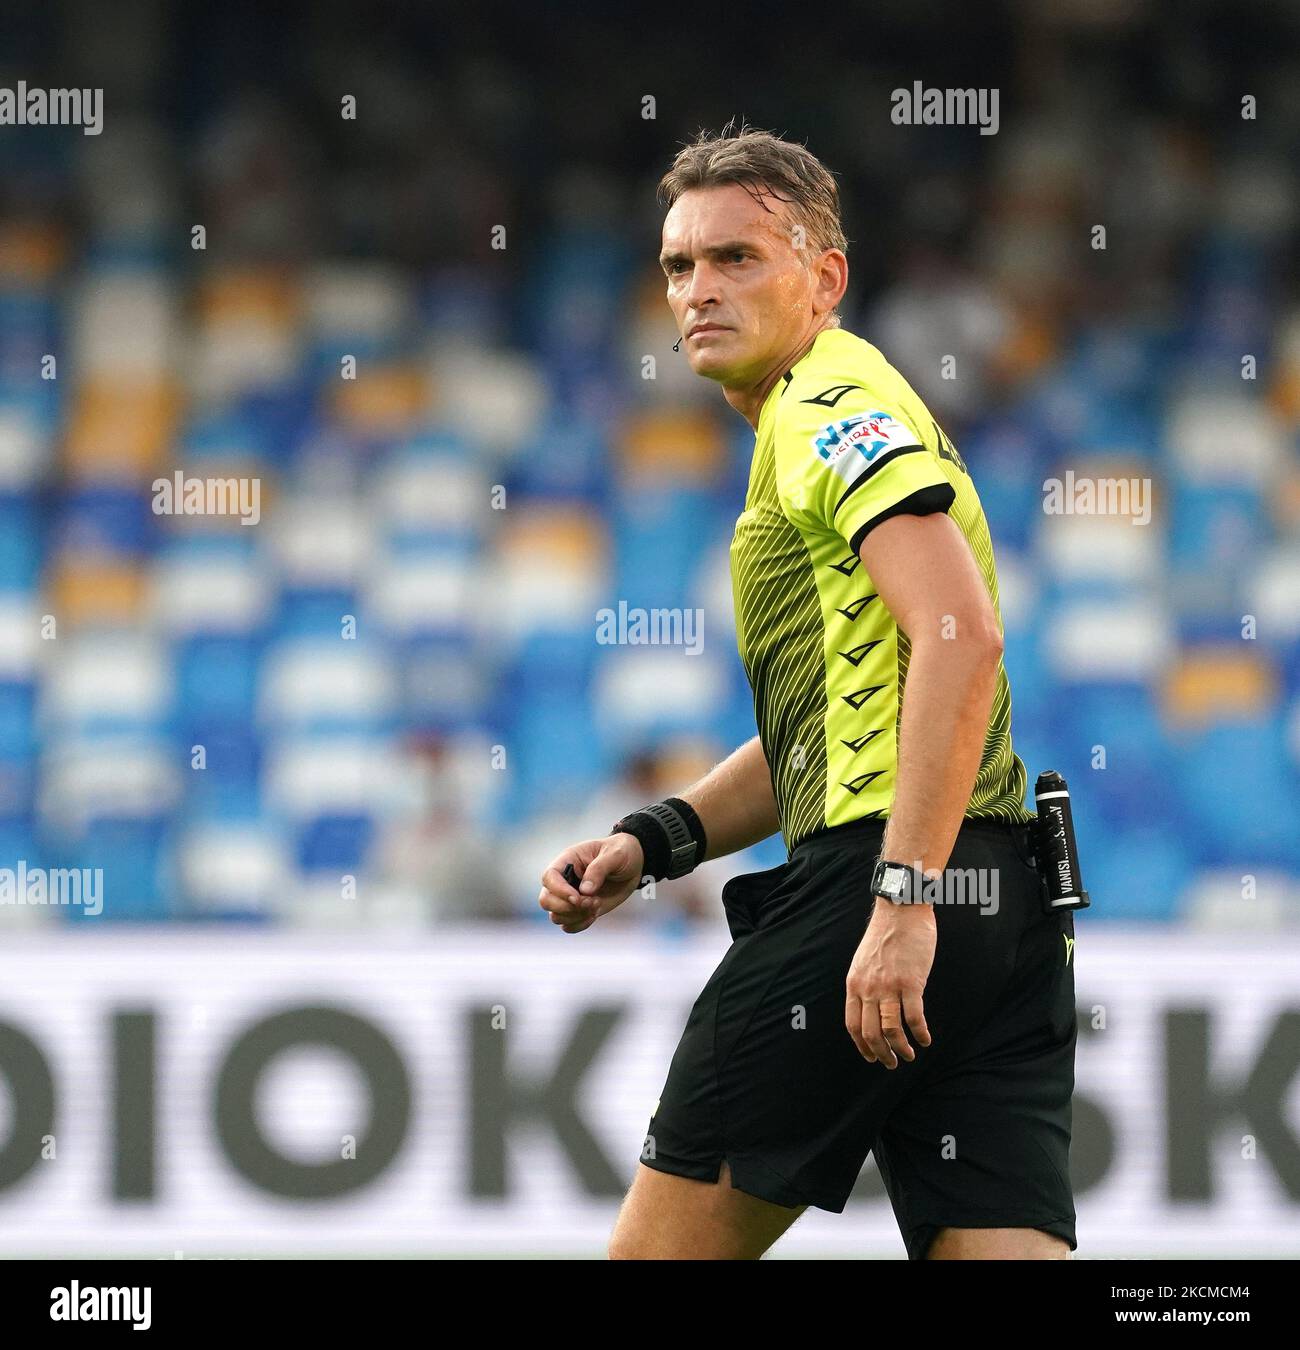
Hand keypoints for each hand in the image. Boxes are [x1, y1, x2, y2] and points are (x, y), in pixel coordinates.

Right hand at [538, 833, 646, 933]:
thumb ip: (599, 869)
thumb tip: (585, 890)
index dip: (559, 890)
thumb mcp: (616, 854)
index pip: (549, 877)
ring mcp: (570, 897)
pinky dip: (579, 925)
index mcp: (568, 861)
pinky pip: (568, 926)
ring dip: (576, 916)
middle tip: (590, 902)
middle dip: (566, 907)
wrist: (633, 865)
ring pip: (555, 916)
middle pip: (546, 900)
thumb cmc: (622, 852)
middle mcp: (564, 880)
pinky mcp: (579, 910)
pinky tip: (594, 914)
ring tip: (597, 904)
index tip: (578, 897)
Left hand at [845, 899, 935, 1065]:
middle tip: (893, 1063)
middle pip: (871, 1033)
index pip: (853, 1024)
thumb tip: (870, 1007)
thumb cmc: (886, 934)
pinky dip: (920, 1034)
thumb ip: (865, 984)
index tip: (871, 1057)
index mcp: (855, 983)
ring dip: (901, 1048)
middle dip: (882, 1054)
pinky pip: (914, 1017)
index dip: (862, 1046)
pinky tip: (926, 1039)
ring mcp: (889, 986)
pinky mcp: (911, 982)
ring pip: (891, 1030)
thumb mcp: (864, 960)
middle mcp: (868, 988)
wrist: (900, 909)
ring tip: (910, 1055)